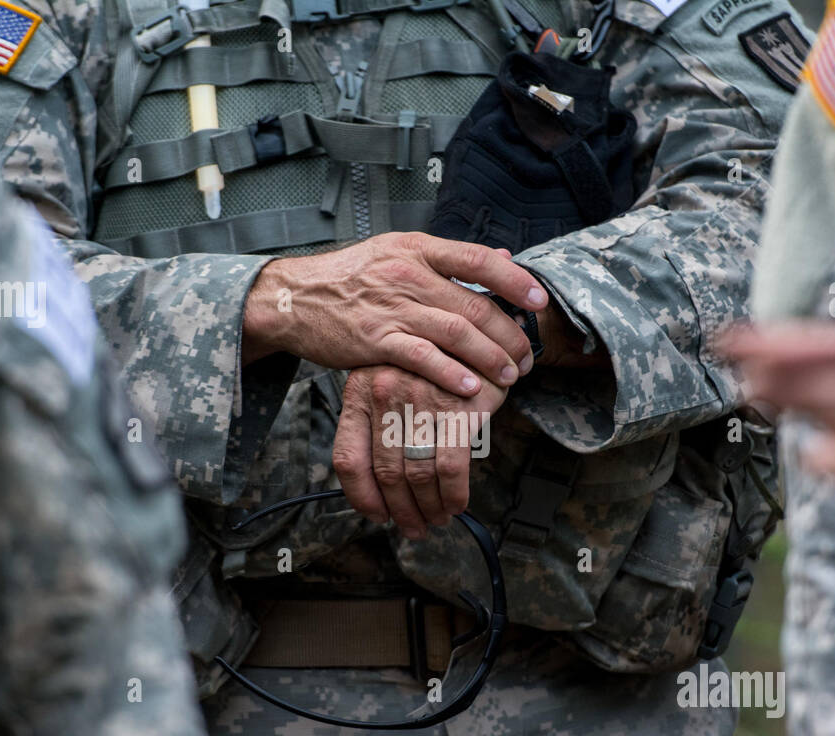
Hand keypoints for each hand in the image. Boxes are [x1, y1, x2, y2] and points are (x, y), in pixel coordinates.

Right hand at [243, 232, 545, 395]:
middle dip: (510, 336)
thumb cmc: (349, 279)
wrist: (295, 298)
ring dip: (490, 359)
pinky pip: (422, 358)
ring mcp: (392, 308)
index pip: (478, 260)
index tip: (539, 301)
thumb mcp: (397, 252)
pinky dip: (450, 374)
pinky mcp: (375, 340)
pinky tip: (470, 388)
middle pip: (475, 305)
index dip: (515, 281)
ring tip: (509, 377)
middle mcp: (408, 274)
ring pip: (456, 333)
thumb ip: (449, 260)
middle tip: (527, 358)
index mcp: (418, 249)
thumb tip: (505, 257)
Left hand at [332, 366, 507, 536]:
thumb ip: (377, 423)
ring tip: (436, 519)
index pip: (348, 459)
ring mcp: (421, 400)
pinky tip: (456, 503)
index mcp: (360, 390)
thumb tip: (377, 487)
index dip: (361, 497)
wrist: (477, 332)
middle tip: (414, 527)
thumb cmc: (432, 365)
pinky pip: (450, 467)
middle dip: (402, 510)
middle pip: (386, 473)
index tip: (377, 515)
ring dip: (428, 508)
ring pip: (417, 475)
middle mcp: (385, 394)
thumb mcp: (391, 381)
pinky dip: (453, 494)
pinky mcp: (458, 407)